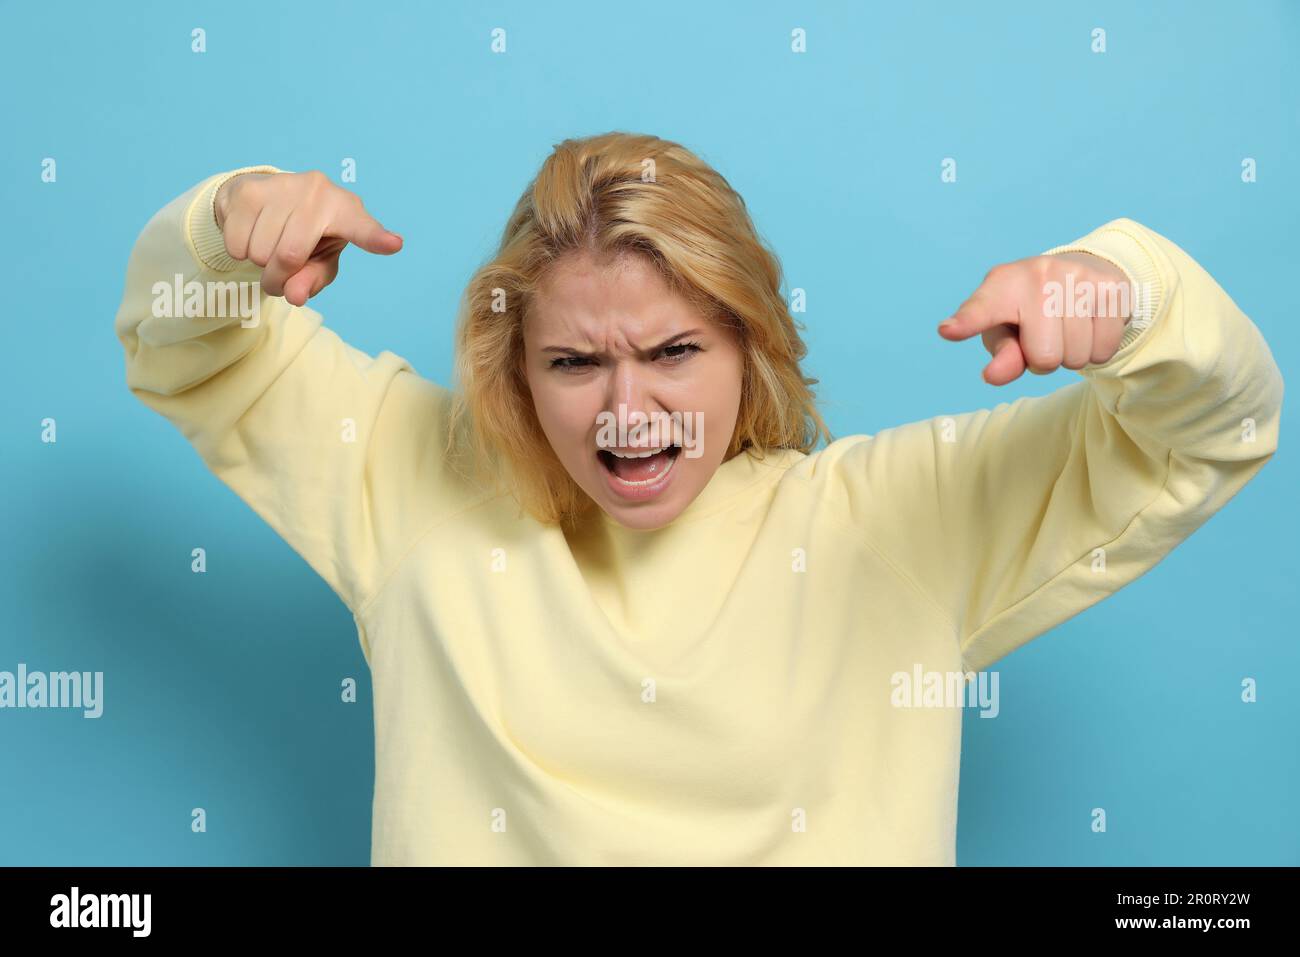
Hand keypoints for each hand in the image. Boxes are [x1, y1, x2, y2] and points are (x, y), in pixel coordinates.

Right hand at [214, 170, 402, 305]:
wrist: (263, 197)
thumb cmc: (304, 235)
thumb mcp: (319, 261)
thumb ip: (312, 281)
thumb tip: (294, 295)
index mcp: (346, 210)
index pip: (362, 229)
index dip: (375, 238)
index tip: (393, 244)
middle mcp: (318, 190)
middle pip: (289, 256)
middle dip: (278, 278)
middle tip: (279, 273)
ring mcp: (282, 185)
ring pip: (260, 252)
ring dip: (258, 264)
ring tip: (268, 247)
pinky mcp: (248, 189)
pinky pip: (236, 243)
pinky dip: (239, 251)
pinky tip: (252, 233)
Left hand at [937, 252, 1132, 384]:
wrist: (1082, 272)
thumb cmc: (1030, 312)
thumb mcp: (1006, 333)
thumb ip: (1001, 356)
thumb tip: (993, 375)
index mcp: (1001, 285)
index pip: (982, 309)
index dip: (967, 322)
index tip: (949, 330)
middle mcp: (1038, 274)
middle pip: (1044, 357)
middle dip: (1045, 360)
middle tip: (1045, 337)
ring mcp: (1078, 277)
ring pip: (1077, 356)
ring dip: (1072, 356)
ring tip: (1066, 331)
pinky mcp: (1112, 287)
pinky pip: (1104, 349)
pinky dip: (1096, 351)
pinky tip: (1089, 327)